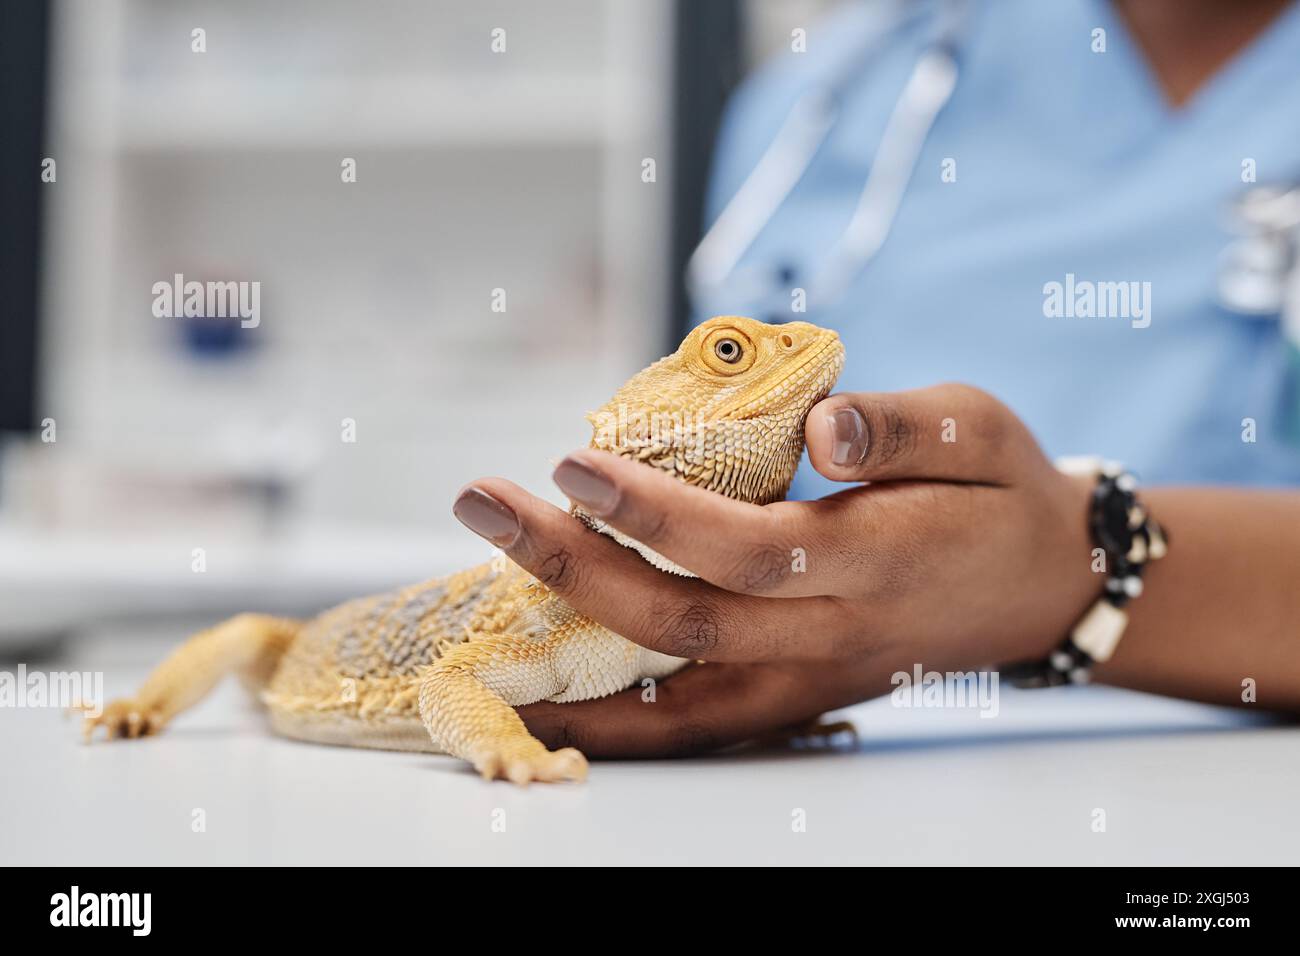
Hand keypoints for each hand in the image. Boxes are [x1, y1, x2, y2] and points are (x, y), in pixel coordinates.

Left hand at [452, 384, 1100, 757]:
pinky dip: (617, 722)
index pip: (748, 548)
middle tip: (484, 504)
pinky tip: (546, 698)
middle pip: (685, 620)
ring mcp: (810, 679)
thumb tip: (821, 424)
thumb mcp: (979, 430)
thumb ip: (902, 428)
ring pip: (678, 694)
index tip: (572, 465)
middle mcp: (833, 635)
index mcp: (877, 560)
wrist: (1042, 587)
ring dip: (571, 660)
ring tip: (478, 620)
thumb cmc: (1001, 493)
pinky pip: (694, 726)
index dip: (656, 514)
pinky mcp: (795, 696)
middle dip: (572, 565)